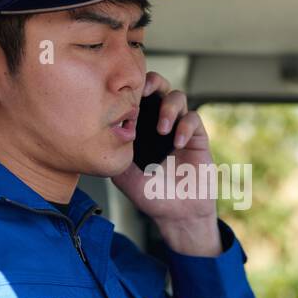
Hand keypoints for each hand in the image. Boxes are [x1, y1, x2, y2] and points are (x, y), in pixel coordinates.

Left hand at [111, 71, 220, 255]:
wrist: (177, 214)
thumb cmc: (151, 196)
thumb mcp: (124, 176)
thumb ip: (116, 154)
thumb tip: (100, 134)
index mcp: (141, 127)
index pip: (137, 97)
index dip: (132, 88)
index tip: (123, 91)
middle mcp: (160, 123)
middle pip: (159, 86)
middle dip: (153, 82)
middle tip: (144, 92)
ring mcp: (180, 128)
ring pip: (178, 97)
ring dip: (169, 107)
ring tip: (162, 129)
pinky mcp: (197, 137)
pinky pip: (193, 119)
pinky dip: (184, 126)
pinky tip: (176, 143)